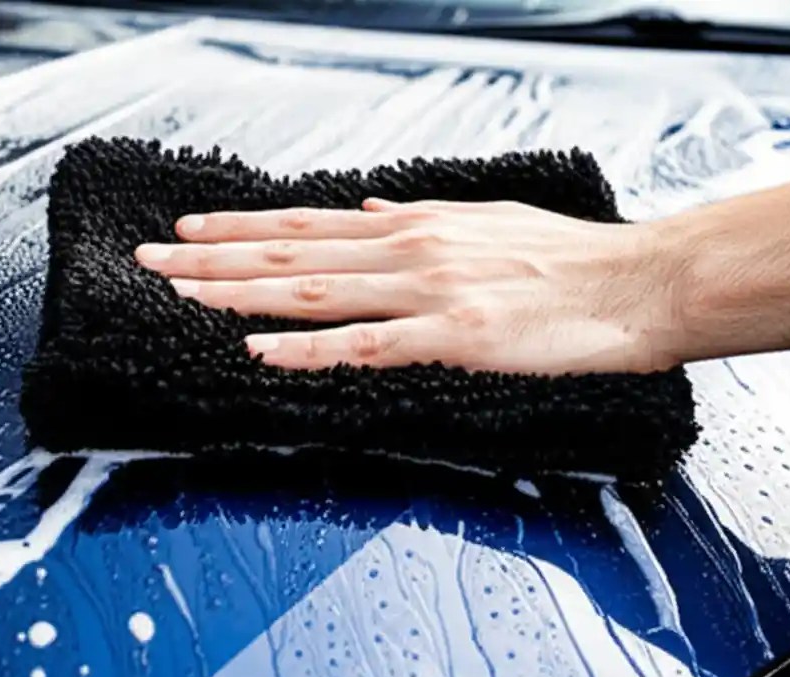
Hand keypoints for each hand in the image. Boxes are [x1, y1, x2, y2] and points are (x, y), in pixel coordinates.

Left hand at [133, 198, 686, 374]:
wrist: (637, 285)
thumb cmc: (570, 259)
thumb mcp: (487, 221)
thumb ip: (422, 220)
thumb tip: (370, 213)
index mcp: (415, 226)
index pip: (306, 225)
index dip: (240, 228)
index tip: (189, 230)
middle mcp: (408, 249)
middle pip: (291, 255)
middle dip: (214, 258)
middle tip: (152, 259)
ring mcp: (427, 291)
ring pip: (314, 292)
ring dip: (240, 295)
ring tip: (182, 295)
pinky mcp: (454, 335)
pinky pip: (365, 345)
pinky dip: (307, 348)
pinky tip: (261, 351)